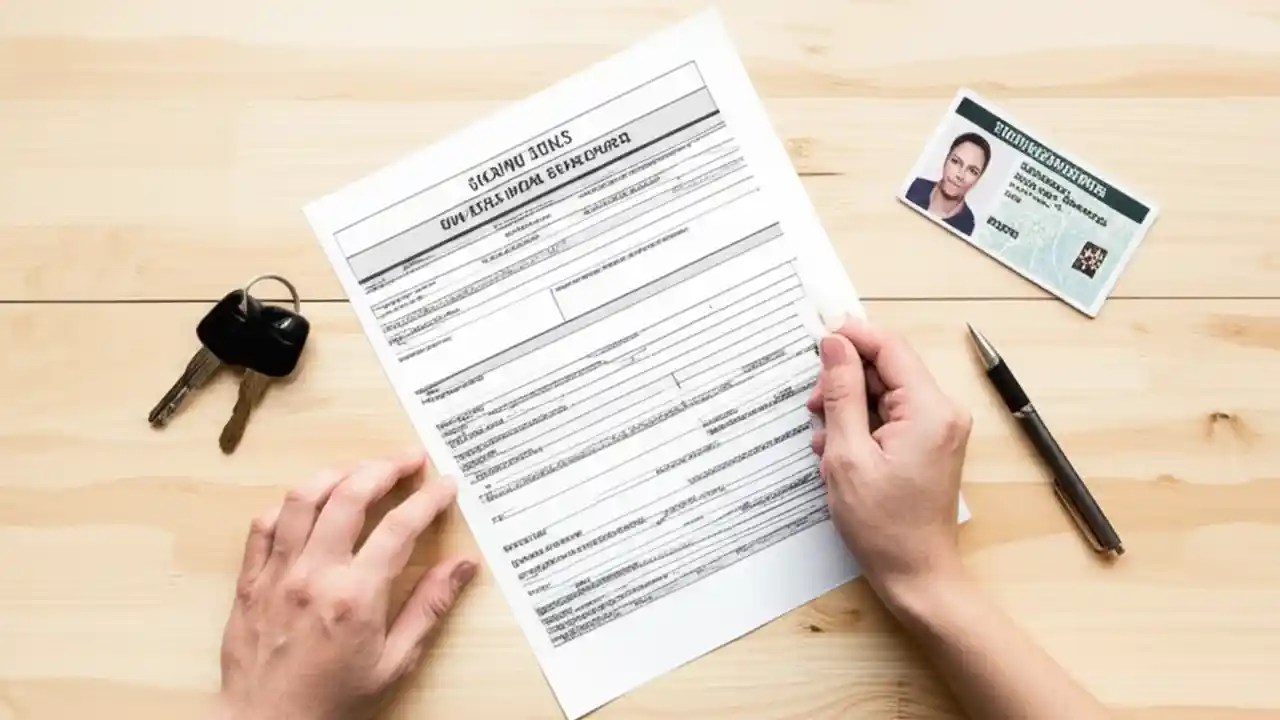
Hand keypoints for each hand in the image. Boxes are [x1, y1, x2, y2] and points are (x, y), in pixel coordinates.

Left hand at [216, 452, 478, 719]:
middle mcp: (314, 575)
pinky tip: (310, 503)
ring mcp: (277, 574)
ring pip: (303, 499)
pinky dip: (289, 504)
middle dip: (384, 467)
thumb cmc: (333, 700)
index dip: (428, 499)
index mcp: (355, 597)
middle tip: (408, 459)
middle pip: (349, 496)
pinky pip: (264, 524)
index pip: (399, 528)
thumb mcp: (394, 663)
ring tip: (361, 469)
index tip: (445, 484)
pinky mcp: (251, 580)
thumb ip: (429, 608)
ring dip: (337, 474)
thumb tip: (465, 566)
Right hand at [807, 320, 970, 602]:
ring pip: (884, 394)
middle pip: (886, 370)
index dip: (852, 336)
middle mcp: (943, 412)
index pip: (890, 349)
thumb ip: (841, 394)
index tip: (817, 334)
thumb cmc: (883, 526)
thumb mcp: (847, 455)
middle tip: (813, 409)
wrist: (917, 575)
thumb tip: (834, 345)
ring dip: (848, 410)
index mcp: (929, 410)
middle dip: (844, 383)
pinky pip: (891, 416)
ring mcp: (939, 429)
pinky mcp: (930, 444)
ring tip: (826, 444)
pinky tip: (840, 454)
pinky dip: (862, 427)